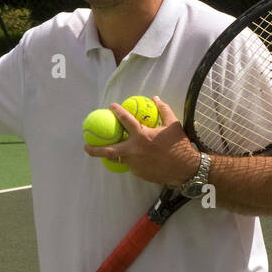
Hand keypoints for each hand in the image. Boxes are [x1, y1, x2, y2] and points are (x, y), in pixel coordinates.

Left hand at [83, 95, 200, 185]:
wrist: (185, 168)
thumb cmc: (180, 145)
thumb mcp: (173, 124)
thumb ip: (163, 110)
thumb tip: (155, 98)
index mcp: (142, 136)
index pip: (125, 120)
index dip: (116, 111)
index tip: (110, 106)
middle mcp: (134, 151)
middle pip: (109, 151)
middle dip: (94, 149)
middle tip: (85, 147)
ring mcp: (135, 164)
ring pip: (120, 158)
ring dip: (114, 154)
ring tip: (105, 152)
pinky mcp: (139, 173)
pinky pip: (132, 164)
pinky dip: (132, 159)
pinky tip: (136, 157)